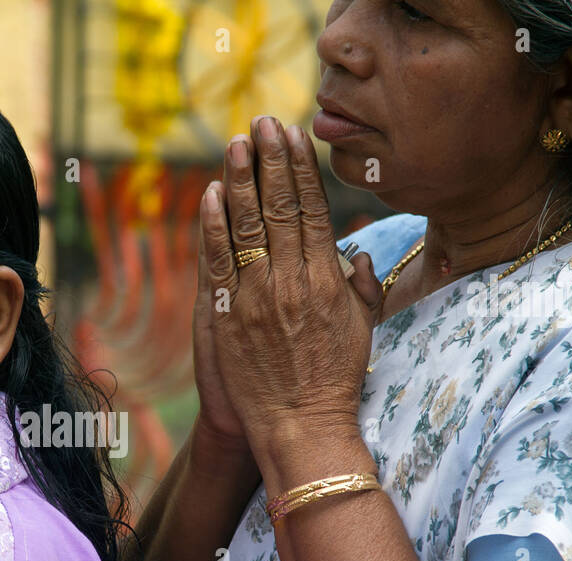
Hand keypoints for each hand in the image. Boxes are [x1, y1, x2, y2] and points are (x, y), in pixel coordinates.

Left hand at [200, 117, 382, 446]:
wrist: (301, 427)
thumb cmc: (333, 381)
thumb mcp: (362, 330)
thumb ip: (360, 286)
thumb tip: (356, 252)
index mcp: (327, 280)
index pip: (312, 211)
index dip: (300, 170)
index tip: (292, 137)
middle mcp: (293, 282)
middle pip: (280, 208)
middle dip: (270, 160)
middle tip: (261, 122)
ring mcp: (257, 298)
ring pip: (247, 227)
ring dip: (239, 180)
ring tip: (235, 143)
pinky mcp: (228, 317)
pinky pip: (218, 262)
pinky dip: (213, 227)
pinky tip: (210, 195)